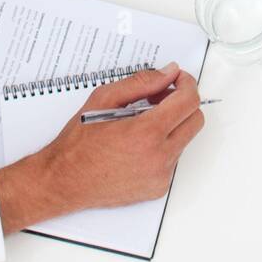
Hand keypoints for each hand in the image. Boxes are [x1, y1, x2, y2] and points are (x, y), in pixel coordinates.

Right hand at [0, 65, 203, 232]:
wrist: (65, 181)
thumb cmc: (79, 143)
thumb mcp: (104, 99)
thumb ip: (141, 83)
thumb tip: (167, 73)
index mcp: (147, 133)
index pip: (188, 101)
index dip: (187, 84)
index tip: (178, 78)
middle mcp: (159, 157)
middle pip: (195, 121)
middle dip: (183, 103)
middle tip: (160, 97)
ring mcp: (161, 176)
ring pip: (184, 140)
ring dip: (171, 125)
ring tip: (140, 122)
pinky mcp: (158, 188)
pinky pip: (172, 160)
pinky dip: (162, 147)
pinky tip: (137, 144)